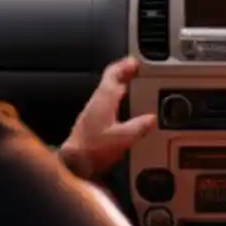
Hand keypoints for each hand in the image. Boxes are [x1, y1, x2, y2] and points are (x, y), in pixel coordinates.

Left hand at [59, 57, 155, 179]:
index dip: (125, 66)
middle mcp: (97, 102)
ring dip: (120, 85)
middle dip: (124, 73)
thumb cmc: (93, 149)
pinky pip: (106, 102)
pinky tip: (122, 106)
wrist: (75, 164)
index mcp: (104, 99)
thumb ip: (138, 127)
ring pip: (108, 91)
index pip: (113, 74)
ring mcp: (92, 111)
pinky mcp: (91, 121)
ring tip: (132, 85)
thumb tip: (150, 119)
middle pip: (110, 80)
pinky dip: (116, 98)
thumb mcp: (122, 138)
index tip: (135, 61)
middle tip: (136, 70)